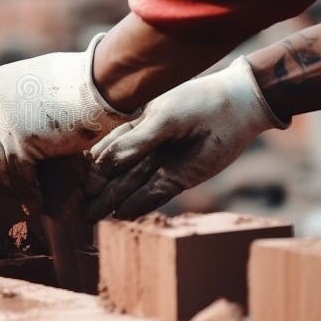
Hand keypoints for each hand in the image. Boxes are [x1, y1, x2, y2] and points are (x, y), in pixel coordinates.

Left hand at [0, 33, 133, 211]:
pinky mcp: (20, 139)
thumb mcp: (44, 83)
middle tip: (7, 182)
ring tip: (22, 199)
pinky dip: (27, 193)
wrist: (101, 82)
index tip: (1, 159)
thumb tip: (29, 119)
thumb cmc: (85, 81)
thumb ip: (27, 98)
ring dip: (6, 183)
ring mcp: (4, 119)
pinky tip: (37, 204)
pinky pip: (19, 175)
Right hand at [85, 57, 288, 220]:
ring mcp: (160, 165)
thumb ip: (136, 141)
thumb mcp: (164, 118)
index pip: (107, 152)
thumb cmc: (197, 103)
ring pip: (130, 186)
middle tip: (82, 210)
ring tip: (94, 217)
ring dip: (113, 201)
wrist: (238, 106)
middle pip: (115, 174)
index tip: (82, 186)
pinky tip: (122, 214)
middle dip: (98, 192)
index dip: (93, 169)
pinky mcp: (178, 179)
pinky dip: (138, 205)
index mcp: (134, 128)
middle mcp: (144, 149)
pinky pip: (153, 195)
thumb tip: (106, 164)